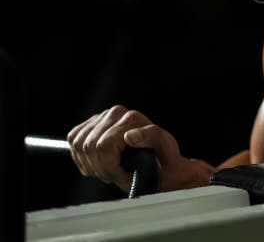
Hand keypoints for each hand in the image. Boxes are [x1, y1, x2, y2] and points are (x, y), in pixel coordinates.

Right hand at [67, 105, 212, 192]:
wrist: (160, 162)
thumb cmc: (163, 157)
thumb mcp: (165, 148)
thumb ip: (152, 137)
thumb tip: (129, 135)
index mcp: (132, 118)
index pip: (103, 146)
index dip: (109, 168)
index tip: (124, 176)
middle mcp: (116, 112)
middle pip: (89, 147)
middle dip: (100, 168)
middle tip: (115, 175)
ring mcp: (102, 117)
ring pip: (78, 145)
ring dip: (90, 165)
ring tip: (108, 171)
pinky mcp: (91, 124)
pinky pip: (73, 139)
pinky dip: (80, 157)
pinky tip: (96, 163)